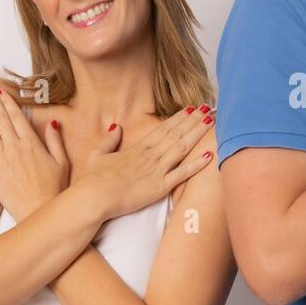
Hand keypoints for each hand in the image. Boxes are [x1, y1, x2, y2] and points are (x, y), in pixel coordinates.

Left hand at [0, 82, 69, 220]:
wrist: (39, 211)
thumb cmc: (53, 190)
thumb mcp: (62, 162)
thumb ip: (55, 140)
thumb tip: (51, 122)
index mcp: (32, 143)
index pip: (17, 116)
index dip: (7, 101)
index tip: (0, 90)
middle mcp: (14, 148)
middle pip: (0, 118)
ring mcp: (1, 159)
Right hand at [81, 104, 215, 219]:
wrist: (94, 196)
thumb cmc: (94, 179)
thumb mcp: (98, 154)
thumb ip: (109, 140)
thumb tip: (115, 126)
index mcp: (138, 148)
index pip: (163, 129)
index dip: (179, 118)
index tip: (191, 109)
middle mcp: (150, 155)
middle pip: (176, 134)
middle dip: (193, 120)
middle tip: (209, 108)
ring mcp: (156, 170)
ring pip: (182, 147)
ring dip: (197, 133)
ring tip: (211, 121)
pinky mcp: (160, 186)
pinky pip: (182, 173)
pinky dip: (196, 164)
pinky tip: (209, 154)